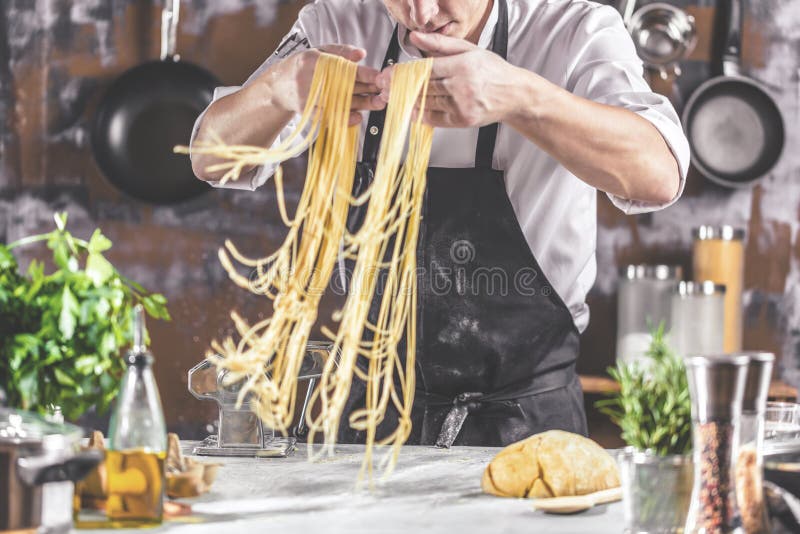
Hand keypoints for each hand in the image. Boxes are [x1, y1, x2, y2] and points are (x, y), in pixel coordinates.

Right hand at [262, 45, 384, 125]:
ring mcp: (306, 97)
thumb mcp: (318, 51)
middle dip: (367, 89)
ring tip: (377, 103)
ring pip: (339, 102)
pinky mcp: (306, 111)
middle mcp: (308, 79)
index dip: (364, 73)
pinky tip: (358, 116)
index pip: (343, 67)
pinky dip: (345, 118)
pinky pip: (328, 117)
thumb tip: (361, 54)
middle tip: (384, 92)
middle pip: (344, 86)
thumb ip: (340, 51)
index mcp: (312, 60)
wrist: (278, 86)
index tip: (379, 77)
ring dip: (361, 104)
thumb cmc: (302, 67)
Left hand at [375, 32, 523, 127]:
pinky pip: (435, 118)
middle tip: (383, 86)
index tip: (388, 74)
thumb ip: (440, 44)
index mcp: (462, 66)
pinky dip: (420, 114)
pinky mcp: (462, 121)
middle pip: (423, 87)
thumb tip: (414, 37)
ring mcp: (462, 106)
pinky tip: (411, 109)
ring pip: (427, 103)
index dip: (403, 72)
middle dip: (400, 87)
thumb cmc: (492, 71)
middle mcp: (462, 87)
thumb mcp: (469, 50)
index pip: (425, 69)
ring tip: (392, 97)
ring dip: (407, 101)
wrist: (514, 95)